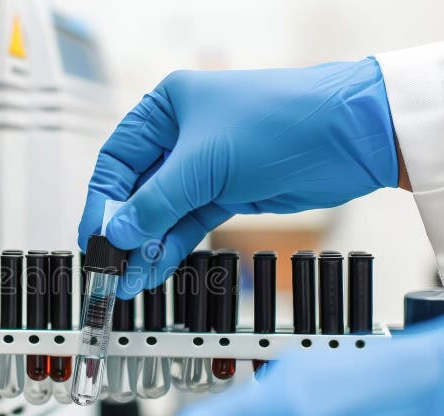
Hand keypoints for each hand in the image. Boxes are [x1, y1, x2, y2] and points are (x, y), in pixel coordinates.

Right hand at [78, 58, 398, 297]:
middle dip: (124, 231)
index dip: (102, 200)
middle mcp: (181, 136)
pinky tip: (153, 269)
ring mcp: (204, 167)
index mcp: (167, 109)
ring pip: (162, 212)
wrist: (349, 137)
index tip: (94, 236)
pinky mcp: (226, 193)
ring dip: (146, 246)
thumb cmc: (280, 122)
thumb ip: (157, 202)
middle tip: (110, 266)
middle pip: (138, 189)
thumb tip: (118, 232)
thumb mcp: (205, 163)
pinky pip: (187, 224)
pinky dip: (171, 246)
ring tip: (129, 280)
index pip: (118, 159)